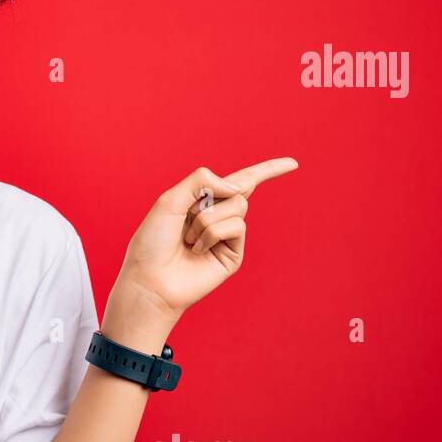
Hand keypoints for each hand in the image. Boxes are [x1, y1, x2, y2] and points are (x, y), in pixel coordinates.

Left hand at [115, 158, 298, 320]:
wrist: (148, 278)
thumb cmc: (153, 241)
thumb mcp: (170, 200)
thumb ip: (202, 180)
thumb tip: (239, 186)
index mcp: (205, 201)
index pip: (243, 181)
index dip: (268, 170)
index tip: (293, 163)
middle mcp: (220, 217)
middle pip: (241, 189)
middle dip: (211, 198)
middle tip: (187, 219)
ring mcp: (229, 237)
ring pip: (238, 206)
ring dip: (207, 219)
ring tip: (188, 239)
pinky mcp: (234, 255)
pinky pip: (237, 226)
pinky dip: (213, 233)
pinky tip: (197, 249)